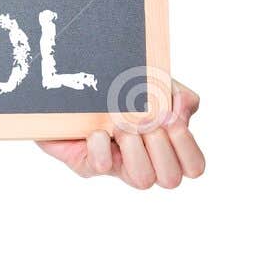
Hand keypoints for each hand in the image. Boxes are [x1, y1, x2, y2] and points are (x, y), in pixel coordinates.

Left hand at [37, 81, 203, 189]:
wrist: (69, 84)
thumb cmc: (120, 87)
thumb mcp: (156, 82)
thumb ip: (178, 94)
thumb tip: (179, 108)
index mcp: (165, 146)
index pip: (194, 166)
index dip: (186, 144)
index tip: (170, 116)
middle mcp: (144, 162)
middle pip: (171, 178)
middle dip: (161, 146)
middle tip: (145, 121)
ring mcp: (115, 166)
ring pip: (142, 179)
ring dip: (134, 148)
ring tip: (121, 124)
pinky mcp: (86, 164)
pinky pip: (101, 166)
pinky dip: (101, 146)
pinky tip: (97, 130)